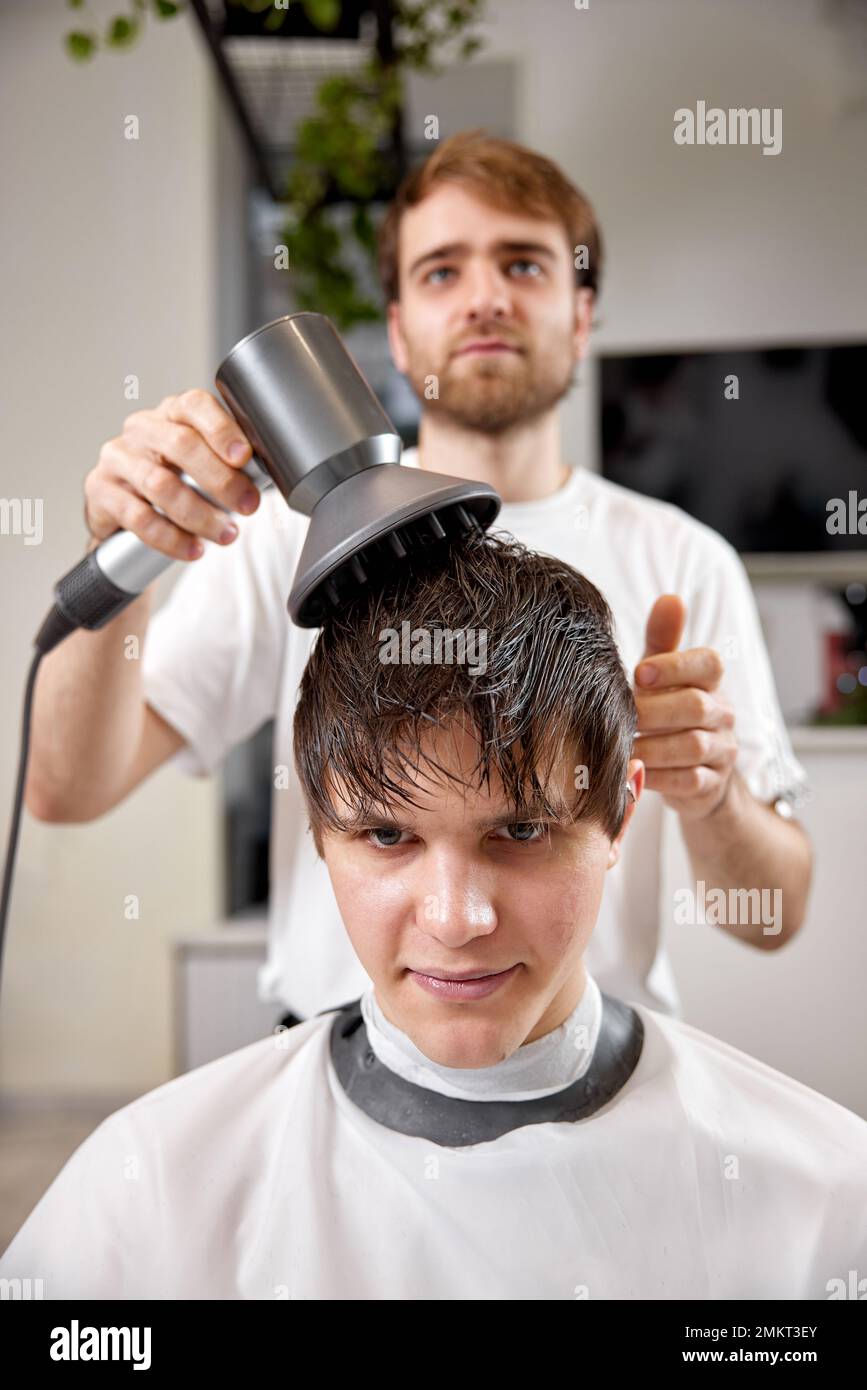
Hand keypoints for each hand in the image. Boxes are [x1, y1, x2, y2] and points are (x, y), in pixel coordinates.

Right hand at [83, 389, 259, 559]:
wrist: (124, 516)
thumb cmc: (175, 483)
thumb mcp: (201, 466)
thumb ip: (229, 464)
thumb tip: (272, 475)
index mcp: (171, 414)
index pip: (194, 405)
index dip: (221, 429)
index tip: (245, 458)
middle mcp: (141, 429)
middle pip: (180, 445)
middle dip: (221, 479)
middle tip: (248, 506)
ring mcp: (117, 458)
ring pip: (160, 484)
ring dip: (200, 514)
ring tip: (226, 534)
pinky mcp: (100, 491)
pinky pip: (138, 517)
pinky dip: (171, 538)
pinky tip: (194, 549)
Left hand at [633, 595, 736, 821]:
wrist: (689, 770)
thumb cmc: (666, 711)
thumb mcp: (660, 674)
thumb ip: (662, 639)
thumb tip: (670, 598)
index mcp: (710, 681)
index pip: (709, 663)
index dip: (676, 666)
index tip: (639, 673)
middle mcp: (723, 713)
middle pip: (696, 707)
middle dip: (654, 712)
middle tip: (623, 717)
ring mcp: (722, 750)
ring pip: (693, 746)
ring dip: (652, 747)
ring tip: (623, 748)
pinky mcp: (711, 784)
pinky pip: (689, 781)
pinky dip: (659, 777)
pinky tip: (635, 771)